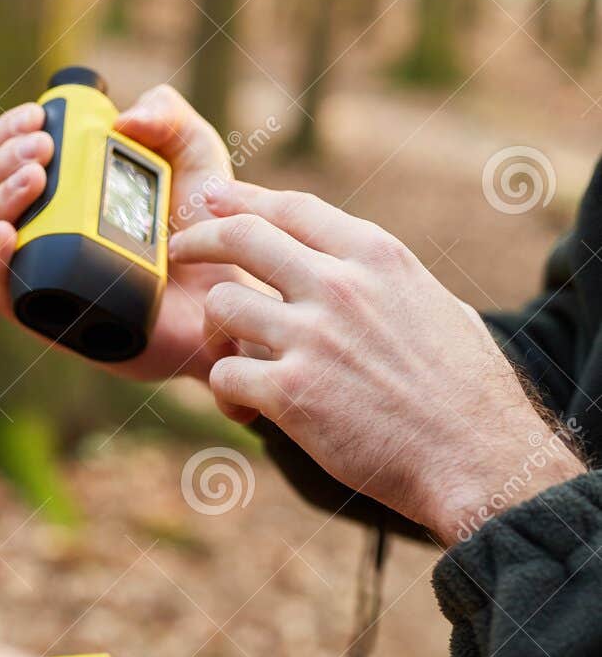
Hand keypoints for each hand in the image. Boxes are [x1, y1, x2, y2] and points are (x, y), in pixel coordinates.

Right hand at [0, 85, 267, 387]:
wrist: (226, 297)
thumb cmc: (206, 231)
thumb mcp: (194, 155)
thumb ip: (167, 115)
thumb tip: (121, 118)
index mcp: (60, 193)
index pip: (7, 159)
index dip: (7, 134)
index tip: (37, 117)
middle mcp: (42, 233)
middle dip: (3, 160)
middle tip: (42, 148)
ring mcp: (43, 276)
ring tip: (35, 176)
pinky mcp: (50, 320)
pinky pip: (2, 295)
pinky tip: (8, 233)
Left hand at [170, 181, 584, 543]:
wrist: (475, 456)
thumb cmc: (468, 394)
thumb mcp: (438, 307)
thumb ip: (388, 286)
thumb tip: (371, 282)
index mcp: (377, 257)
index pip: (293, 209)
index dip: (243, 200)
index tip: (214, 201)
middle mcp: (340, 286)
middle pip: (242, 239)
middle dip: (199, 241)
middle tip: (180, 252)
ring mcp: (312, 337)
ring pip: (221, 306)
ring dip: (214, 334)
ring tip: (231, 361)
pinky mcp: (291, 393)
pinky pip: (224, 377)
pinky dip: (226, 396)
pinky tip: (247, 411)